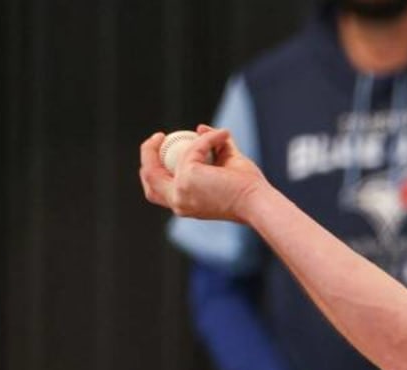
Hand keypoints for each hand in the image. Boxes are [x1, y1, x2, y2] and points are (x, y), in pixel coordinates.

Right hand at [138, 125, 265, 221]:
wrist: (260, 202)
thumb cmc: (248, 190)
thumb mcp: (227, 166)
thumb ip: (214, 147)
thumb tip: (200, 128)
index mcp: (186, 205)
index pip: (159, 191)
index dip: (156, 170)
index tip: (163, 150)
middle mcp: (179, 203)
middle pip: (149, 180)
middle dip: (146, 157)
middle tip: (156, 139)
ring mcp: (181, 190)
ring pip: (155, 166)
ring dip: (154, 148)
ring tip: (161, 136)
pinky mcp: (188, 176)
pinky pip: (192, 149)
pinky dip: (206, 140)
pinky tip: (222, 136)